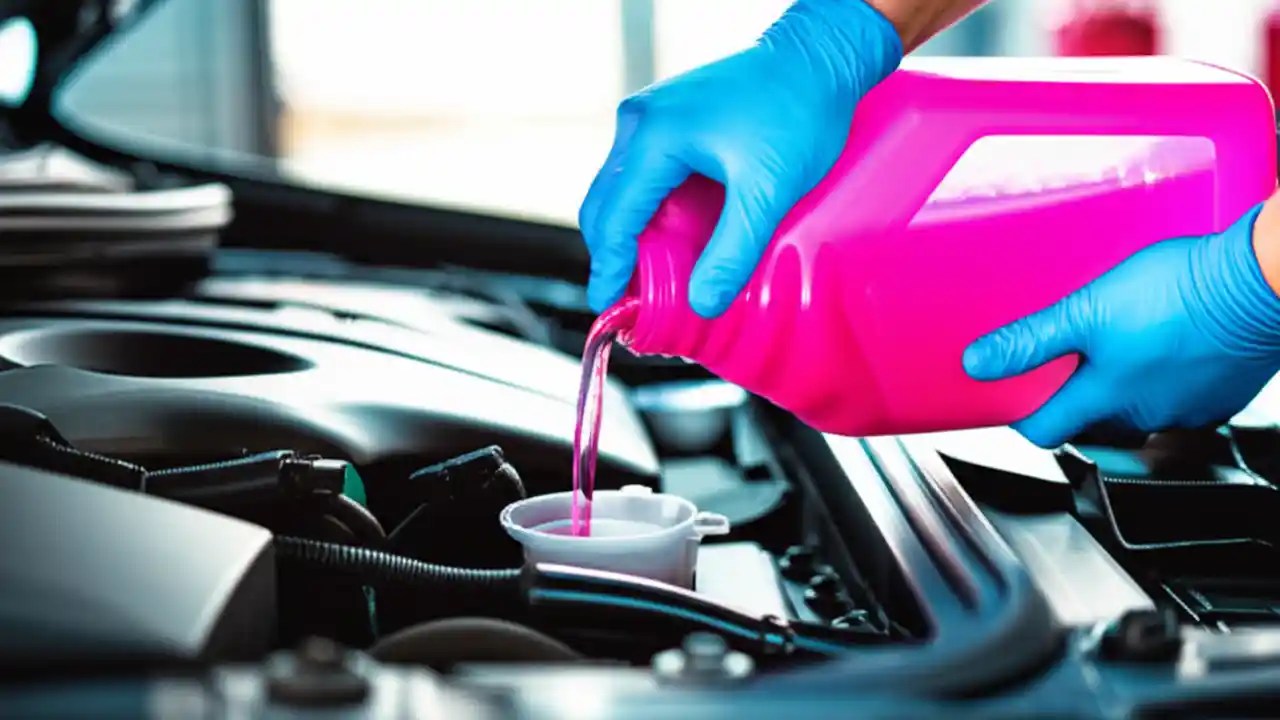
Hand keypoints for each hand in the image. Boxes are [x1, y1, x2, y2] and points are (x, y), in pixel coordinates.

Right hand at [579, 0, 901, 316]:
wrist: (818, 58)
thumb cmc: (797, 112)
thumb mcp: (768, 191)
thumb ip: (733, 250)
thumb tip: (702, 304)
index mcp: (654, 136)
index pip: (614, 217)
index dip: (609, 267)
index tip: (606, 307)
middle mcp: (640, 121)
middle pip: (604, 203)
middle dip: (612, 253)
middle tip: (627, 299)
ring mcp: (649, 115)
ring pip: (618, 189)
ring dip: (627, 232)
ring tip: (646, 274)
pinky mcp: (666, 117)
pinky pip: (639, 172)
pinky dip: (644, 208)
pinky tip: (666, 235)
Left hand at [963, 203, 1279, 448]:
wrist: (1262, 280)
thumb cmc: (1183, 292)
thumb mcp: (1088, 310)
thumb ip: (1031, 341)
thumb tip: (979, 365)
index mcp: (1106, 398)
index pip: (1045, 430)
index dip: (1021, 414)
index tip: (1010, 395)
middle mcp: (1146, 415)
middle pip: (1089, 424)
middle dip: (1068, 399)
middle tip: (1056, 364)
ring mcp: (1187, 408)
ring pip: (1134, 411)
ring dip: (1116, 387)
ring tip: (1109, 348)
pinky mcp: (1220, 393)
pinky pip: (1176, 395)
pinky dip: (1160, 377)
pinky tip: (1160, 343)